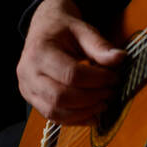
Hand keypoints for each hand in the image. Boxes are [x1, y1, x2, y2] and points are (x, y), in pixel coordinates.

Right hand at [18, 0, 125, 123]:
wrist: (43, 27)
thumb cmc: (63, 29)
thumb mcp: (82, 30)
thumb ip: (99, 46)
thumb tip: (119, 58)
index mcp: (39, 51)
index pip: (71, 74)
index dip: (97, 80)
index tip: (114, 78)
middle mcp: (27, 72)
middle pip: (61, 97)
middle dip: (90, 98)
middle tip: (110, 92)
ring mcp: (26, 88)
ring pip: (55, 111)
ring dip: (83, 112)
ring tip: (103, 104)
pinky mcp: (31, 98)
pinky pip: (52, 116)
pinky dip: (74, 119)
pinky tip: (92, 115)